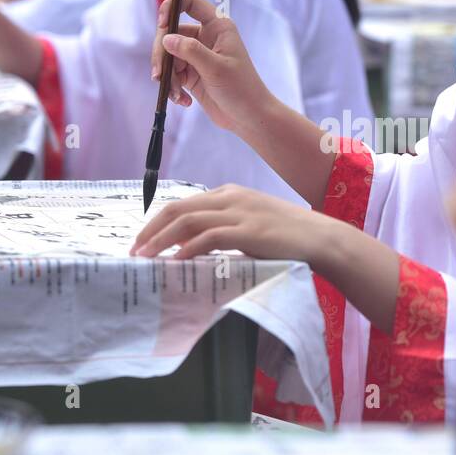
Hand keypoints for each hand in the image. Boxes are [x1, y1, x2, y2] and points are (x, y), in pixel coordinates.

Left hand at [130, 184, 332, 262]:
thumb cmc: (288, 236)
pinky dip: (187, 249)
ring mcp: (240, 213)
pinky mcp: (248, 232)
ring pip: (187, 221)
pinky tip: (175, 261)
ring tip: (145, 258)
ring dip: (161, 240)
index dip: (158, 221)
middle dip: (151, 230)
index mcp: (230, 193)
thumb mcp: (251, 224)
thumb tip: (189, 246)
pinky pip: (209, 238)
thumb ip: (222, 229)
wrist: (321, 238)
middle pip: (178, 208)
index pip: (183, 203)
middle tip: (134, 250)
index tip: (143, 240)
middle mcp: (231, 198)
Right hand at [151, 0, 276, 135]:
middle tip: (159, 75)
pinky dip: (172, 87)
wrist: (249, 118)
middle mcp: (206, 36)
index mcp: (217, 26)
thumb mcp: (216, 68)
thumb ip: (190, 50)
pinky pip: (171, 73)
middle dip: (162, 54)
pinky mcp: (191, 74)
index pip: (189, 1)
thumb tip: (165, 38)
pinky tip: (183, 100)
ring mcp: (197, 55)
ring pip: (168, 55)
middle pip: (171, 32)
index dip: (171, 7)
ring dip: (167, 76)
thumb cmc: (241, 89)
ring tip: (177, 95)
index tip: (161, 26)